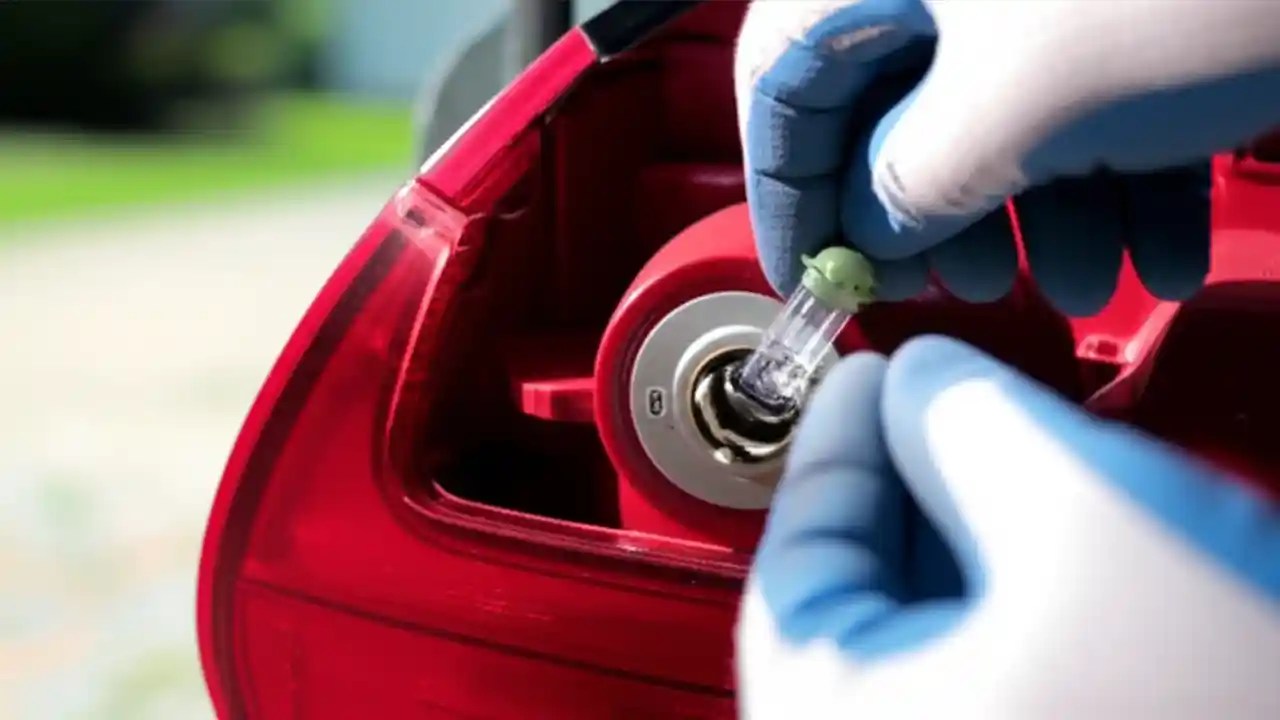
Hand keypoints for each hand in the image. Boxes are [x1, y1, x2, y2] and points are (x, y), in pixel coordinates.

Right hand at [735, 0, 1279, 314]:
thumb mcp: (1019, 106)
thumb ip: (907, 184)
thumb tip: (868, 233)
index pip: (780, 78)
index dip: (790, 194)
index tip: (816, 280)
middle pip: (893, 97)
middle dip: (939, 213)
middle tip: (968, 288)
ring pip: (1000, 102)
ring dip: (1041, 211)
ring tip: (1093, 279)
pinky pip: (1086, 85)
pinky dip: (1114, 172)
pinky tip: (1163, 245)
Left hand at [738, 335, 1279, 718]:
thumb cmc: (1212, 718)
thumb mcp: (1086, 520)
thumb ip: (975, 424)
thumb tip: (926, 382)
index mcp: (836, 712)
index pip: (796, 557)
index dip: (838, 442)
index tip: (873, 373)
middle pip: (867, 595)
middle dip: (917, 481)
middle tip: (952, 400)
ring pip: (939, 635)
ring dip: (975, 538)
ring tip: (1020, 457)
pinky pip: (999, 677)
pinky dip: (1024, 605)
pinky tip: (1068, 550)